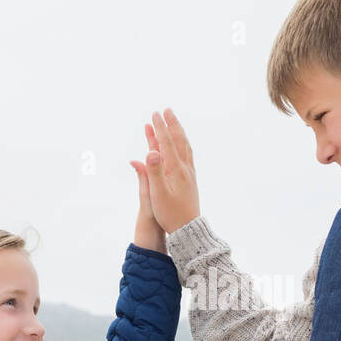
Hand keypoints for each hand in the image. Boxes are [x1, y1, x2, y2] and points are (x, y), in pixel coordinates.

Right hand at [128, 108, 199, 234]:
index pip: (167, 143)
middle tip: (166, 110)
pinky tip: (181, 146)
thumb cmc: (170, 214)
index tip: (155, 115)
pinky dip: (182, 145)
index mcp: (175, 170)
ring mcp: (189, 174)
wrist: (188, 229)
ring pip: (184, 147)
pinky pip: (187, 156)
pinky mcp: (190, 180)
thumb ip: (153, 172)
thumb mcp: (157, 194)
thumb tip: (150, 152)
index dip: (160, 128)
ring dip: (178, 133)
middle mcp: (185, 168)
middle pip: (178, 141)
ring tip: (172, 123)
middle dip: (171, 125)